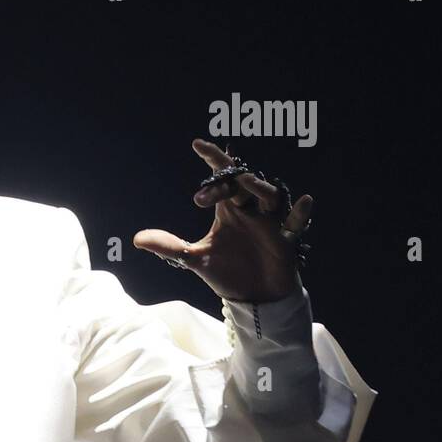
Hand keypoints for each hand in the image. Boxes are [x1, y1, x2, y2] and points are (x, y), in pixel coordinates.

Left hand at [133, 139, 312, 302]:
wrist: (252, 297)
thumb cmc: (226, 273)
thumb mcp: (193, 260)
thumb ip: (169, 247)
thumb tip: (137, 239)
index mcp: (228, 208)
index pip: (221, 177)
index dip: (213, 158)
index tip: (197, 144)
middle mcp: (250, 209)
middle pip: (242, 184)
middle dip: (228, 182)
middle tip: (205, 196)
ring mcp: (270, 222)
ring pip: (269, 196)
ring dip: (259, 188)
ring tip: (246, 184)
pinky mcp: (286, 239)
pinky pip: (296, 221)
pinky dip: (300, 211)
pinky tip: (304, 200)